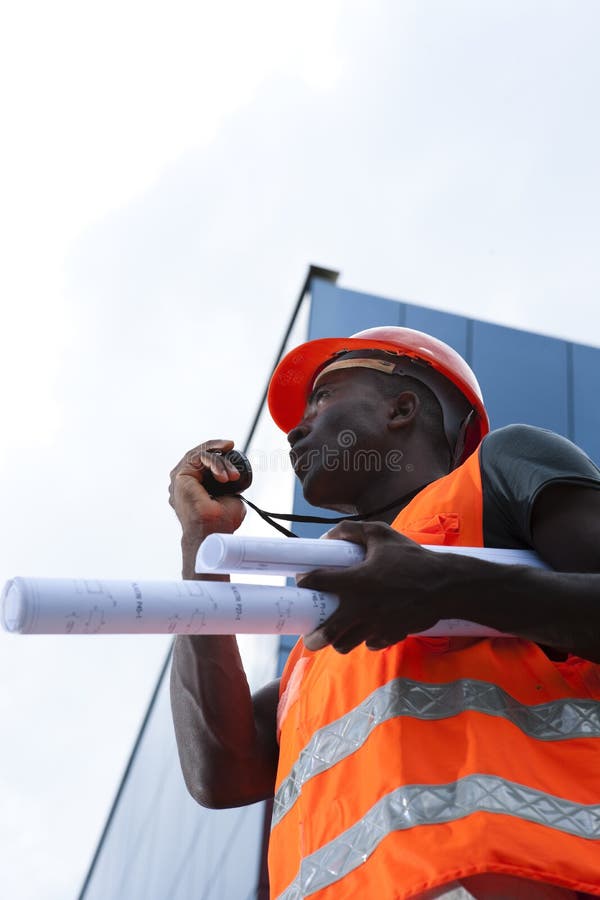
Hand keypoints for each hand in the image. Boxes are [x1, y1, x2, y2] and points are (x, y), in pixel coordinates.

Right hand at [169, 440, 245, 549]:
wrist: (213, 532)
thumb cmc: (221, 523)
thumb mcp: (232, 499)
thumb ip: (231, 488)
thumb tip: (237, 481)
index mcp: (193, 488)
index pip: (202, 462)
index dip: (216, 453)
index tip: (231, 448)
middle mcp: (183, 483)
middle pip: (199, 456)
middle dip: (217, 450)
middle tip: (230, 447)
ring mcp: (179, 480)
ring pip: (199, 456)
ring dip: (219, 461)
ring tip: (232, 476)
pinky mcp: (180, 477)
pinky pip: (197, 458)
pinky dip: (213, 462)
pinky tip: (224, 476)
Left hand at [297, 521, 452, 652]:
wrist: (445, 585)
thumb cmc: (413, 558)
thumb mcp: (381, 535)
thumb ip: (352, 531)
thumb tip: (329, 536)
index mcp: (356, 581)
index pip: (319, 582)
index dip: (306, 581)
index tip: (304, 581)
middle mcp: (362, 607)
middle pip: (328, 631)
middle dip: (314, 636)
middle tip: (310, 632)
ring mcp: (376, 625)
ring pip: (346, 644)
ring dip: (337, 641)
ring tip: (335, 635)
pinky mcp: (391, 635)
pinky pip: (370, 644)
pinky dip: (365, 640)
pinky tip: (366, 631)